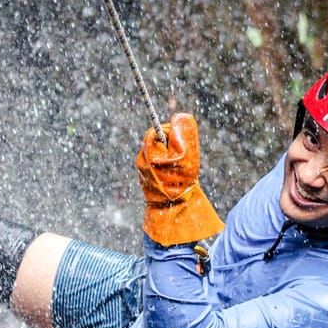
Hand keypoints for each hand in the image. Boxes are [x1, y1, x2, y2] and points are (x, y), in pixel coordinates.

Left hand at [136, 113, 223, 245]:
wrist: (171, 210)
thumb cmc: (180, 183)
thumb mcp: (186, 155)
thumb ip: (184, 134)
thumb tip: (182, 117)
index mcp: (148, 152)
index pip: (157, 130)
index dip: (172, 133)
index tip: (181, 142)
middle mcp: (141, 160)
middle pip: (156, 142)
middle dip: (171, 146)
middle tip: (182, 157)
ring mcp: (142, 171)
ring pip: (156, 154)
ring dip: (169, 157)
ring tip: (178, 170)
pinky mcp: (145, 179)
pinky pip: (155, 166)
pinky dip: (165, 167)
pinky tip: (173, 178)